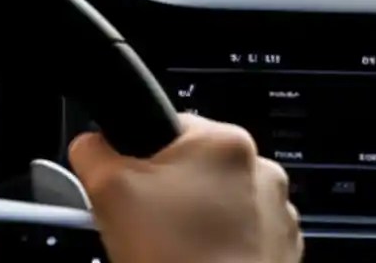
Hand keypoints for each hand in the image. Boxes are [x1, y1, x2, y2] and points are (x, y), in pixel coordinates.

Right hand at [69, 114, 301, 262]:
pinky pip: (242, 234)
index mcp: (225, 141)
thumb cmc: (172, 255)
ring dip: (197, 218)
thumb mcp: (107, 189)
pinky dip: (219, 245)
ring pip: (219, 201)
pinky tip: (196, 261)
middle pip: (194, 166)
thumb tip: (90, 142)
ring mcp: (280, 213)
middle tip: (146, 222)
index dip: (139, 157)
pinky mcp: (285, 249)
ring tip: (173, 248)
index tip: (132, 187)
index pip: (168, 125)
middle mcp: (264, 170)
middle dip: (168, 190)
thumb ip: (92, 150)